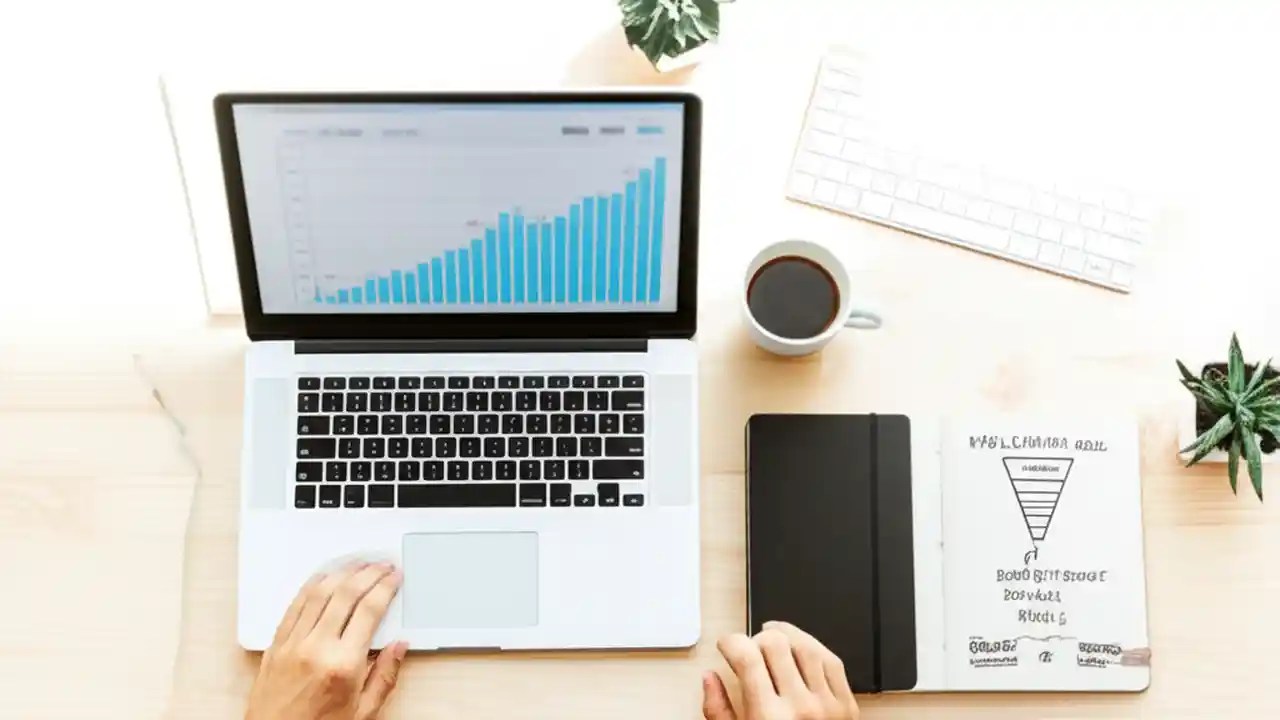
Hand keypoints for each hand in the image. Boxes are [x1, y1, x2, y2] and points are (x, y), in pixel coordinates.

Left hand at [246, 563, 406, 719]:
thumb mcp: (363, 713)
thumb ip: (385, 677)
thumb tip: (399, 647)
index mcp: (343, 665)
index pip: (369, 610)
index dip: (386, 587)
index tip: (394, 577)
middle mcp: (316, 649)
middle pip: (345, 594)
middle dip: (367, 573)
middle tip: (381, 564)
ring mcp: (292, 645)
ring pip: (318, 593)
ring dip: (341, 572)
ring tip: (357, 563)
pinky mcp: (275, 646)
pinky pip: (294, 606)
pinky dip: (310, 586)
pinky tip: (323, 578)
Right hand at [703, 621, 858, 719]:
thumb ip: (718, 712)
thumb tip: (710, 679)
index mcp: (768, 718)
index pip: (747, 657)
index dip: (732, 642)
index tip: (727, 645)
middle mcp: (800, 709)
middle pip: (776, 644)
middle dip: (756, 639)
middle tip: (750, 648)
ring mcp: (828, 706)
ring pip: (807, 647)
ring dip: (787, 636)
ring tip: (774, 639)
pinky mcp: (848, 707)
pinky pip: (833, 661)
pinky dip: (814, 648)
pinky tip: (801, 651)